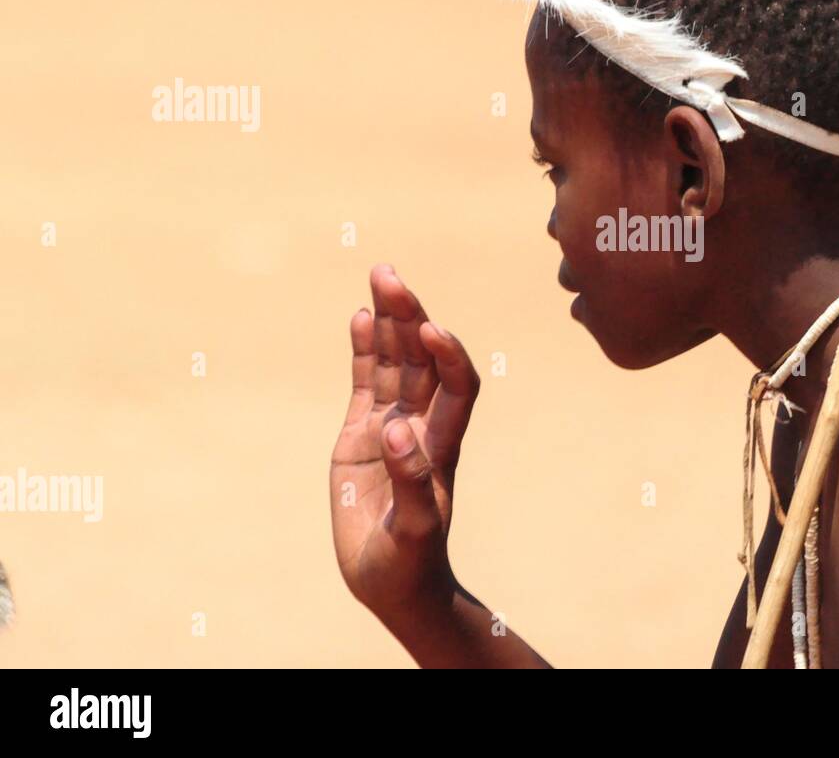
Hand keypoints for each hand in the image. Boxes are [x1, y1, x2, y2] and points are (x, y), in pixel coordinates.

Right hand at [329, 265, 479, 625]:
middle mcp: (422, 426)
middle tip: (390, 274)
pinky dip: (366, 350)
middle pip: (423, 359)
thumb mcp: (414, 529)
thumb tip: (396, 431)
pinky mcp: (362, 434)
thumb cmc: (411, 562)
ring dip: (391, 320)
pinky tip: (362, 317)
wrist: (393, 584)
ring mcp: (392, 426)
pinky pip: (367, 381)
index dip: (449, 355)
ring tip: (379, 277)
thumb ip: (410, 480)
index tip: (431, 329)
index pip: (457, 386)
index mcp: (442, 446)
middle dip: (411, 315)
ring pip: (396, 361)